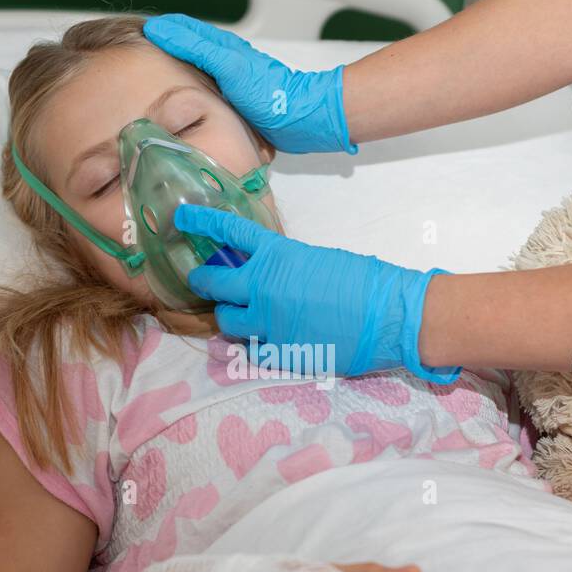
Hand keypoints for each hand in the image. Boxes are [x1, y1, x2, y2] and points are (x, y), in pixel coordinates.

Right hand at [143, 13, 356, 154]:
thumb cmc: (271, 94)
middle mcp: (224, 61)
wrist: (301, 120)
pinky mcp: (233, 104)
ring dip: (174, 71)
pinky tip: (181, 105)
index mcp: (221, 47)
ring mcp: (228, 83)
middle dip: (163, 48)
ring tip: (152, 79)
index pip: (183, 28)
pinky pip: (203, 93)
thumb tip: (160, 31)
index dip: (161, 29)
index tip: (138, 34)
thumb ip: (196, 48)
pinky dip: (188, 93)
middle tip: (138, 55)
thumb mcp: (229, 67)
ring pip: (194, 71)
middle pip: (187, 48)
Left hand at [176, 203, 459, 381]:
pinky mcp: (281, 353)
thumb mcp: (319, 260)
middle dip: (204, 280)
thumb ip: (287, 265)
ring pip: (229, 323)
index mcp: (277, 257)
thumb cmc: (364, 280)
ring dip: (231, 317)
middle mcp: (264, 290)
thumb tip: (275, 273)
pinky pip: (254, 351)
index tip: (182, 219)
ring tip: (241, 316)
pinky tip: (267, 341)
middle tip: (202, 279)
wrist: (388, 316)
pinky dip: (256, 345)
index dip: (202, 222)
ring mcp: (269, 324)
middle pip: (215, 284)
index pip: (229, 233)